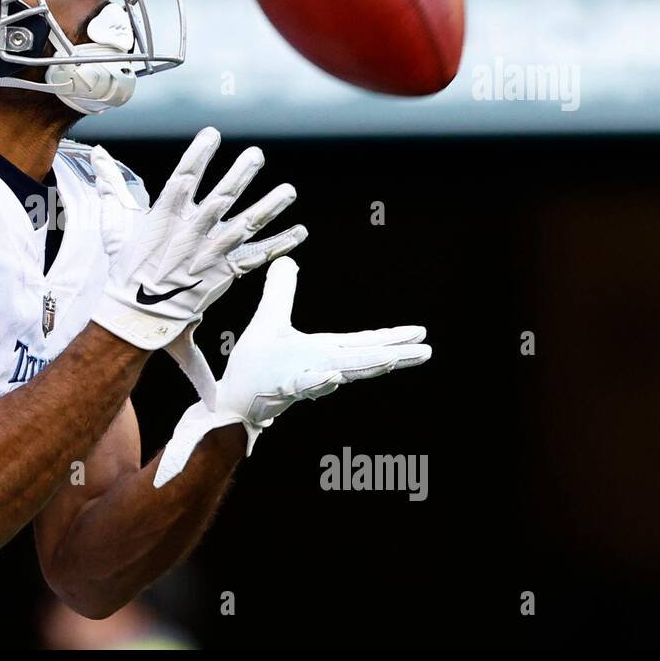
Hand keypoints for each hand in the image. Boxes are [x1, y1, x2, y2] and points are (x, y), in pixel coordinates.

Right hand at [89, 127, 306, 350]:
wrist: (139, 315)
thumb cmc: (127, 269)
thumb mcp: (115, 226)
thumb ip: (111, 188)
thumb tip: (97, 157)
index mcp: (164, 218)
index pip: (183, 178)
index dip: (198, 155)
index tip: (212, 133)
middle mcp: (192, 234)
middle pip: (221, 198)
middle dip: (240, 175)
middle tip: (257, 155)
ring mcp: (212, 254)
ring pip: (246, 225)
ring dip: (270, 207)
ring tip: (289, 191)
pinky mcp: (226, 273)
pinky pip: (258, 257)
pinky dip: (280, 245)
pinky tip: (299, 232)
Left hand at [153, 256, 431, 486]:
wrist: (232, 399)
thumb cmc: (255, 365)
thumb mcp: (269, 318)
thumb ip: (280, 292)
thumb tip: (287, 261)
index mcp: (321, 351)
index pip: (363, 343)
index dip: (392, 338)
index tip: (421, 334)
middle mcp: (319, 366)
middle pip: (363, 358)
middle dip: (395, 354)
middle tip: (427, 352)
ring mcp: (302, 379)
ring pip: (340, 372)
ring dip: (366, 367)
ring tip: (391, 360)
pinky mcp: (281, 390)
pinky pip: (303, 386)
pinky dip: (319, 382)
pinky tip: (333, 377)